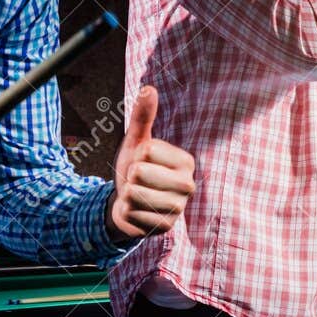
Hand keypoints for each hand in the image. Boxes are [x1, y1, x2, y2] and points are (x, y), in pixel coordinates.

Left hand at [108, 86, 195, 240]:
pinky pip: (131, 214)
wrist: (128, 204)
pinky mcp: (164, 228)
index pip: (147, 151)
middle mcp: (188, 185)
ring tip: (137, 196)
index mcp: (186, 162)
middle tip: (138, 182)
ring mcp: (178, 209)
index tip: (143, 163)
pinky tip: (136, 212)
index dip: (136, 156)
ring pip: (134, 194)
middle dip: (130, 177)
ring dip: (128, 195)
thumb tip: (149, 88)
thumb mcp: (137, 141)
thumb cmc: (137, 168)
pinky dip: (127, 212)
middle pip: (139, 172)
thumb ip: (143, 116)